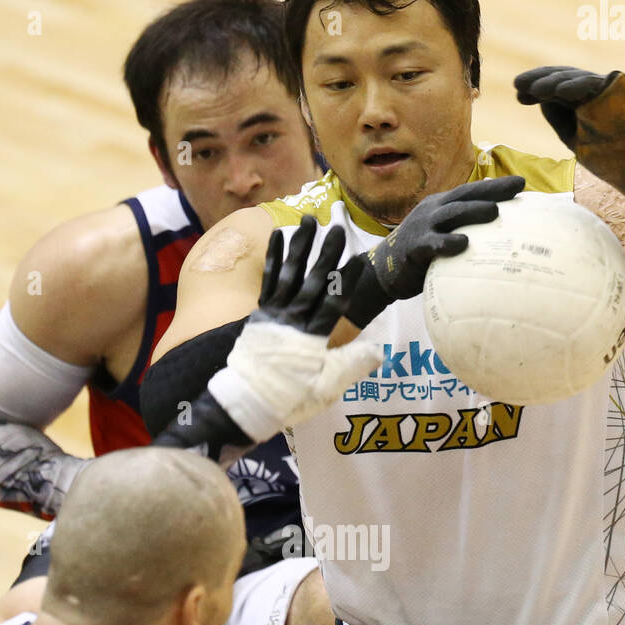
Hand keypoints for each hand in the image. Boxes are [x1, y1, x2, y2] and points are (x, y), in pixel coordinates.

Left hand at [207, 215, 381, 439]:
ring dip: (299, 246)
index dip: (347, 280)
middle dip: (326, 254)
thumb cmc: (288, 399)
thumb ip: (351, 367)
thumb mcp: (325, 390)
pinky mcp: (259, 313)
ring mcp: (273, 314)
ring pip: (289, 273)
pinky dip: (273, 257)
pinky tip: (278, 236)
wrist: (245, 404)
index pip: (334, 302)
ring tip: (308, 220)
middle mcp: (292, 319)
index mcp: (312, 337)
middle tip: (337, 229)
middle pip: (312, 281)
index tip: (360, 257)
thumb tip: (379, 353)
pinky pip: (267, 280)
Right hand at [343, 176, 525, 328]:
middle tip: (517, 187)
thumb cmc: (420, 256)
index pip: (471, 192)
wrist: (383, 272)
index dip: (495, 186)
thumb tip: (496, 231)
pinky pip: (432, 244)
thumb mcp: (442, 236)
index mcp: (442, 207)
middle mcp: (433, 211)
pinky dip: (447, 243)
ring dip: (473, 212)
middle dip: (491, 191)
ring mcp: (422, 227)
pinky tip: (463, 244)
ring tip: (494, 212)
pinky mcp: (413, 247)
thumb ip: (463, 230)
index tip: (521, 183)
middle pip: (465, 196)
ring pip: (451, 215)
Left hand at [513, 66, 624, 151]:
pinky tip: (559, 92)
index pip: (559, 89)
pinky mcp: (624, 91)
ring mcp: (611, 89)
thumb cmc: (613, 158)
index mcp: (586, 101)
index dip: (538, 88)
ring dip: (555, 82)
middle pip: (566, 78)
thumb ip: (560, 119)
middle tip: (518, 84)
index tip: (518, 94)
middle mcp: (598, 91)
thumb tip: (542, 100)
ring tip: (534, 88)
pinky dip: (579, 86)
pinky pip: (598, 85)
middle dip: (541, 81)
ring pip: (579, 78)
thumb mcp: (576, 138)